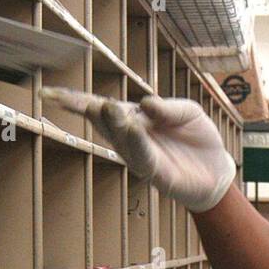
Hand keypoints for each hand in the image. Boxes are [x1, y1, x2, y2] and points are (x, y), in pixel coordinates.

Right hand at [42, 88, 236, 210]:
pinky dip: (136, 142)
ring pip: (120, 140)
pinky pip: (143, 157)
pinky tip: (130, 128)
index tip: (50, 93)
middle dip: (85, 111)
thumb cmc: (198, 138)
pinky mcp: (157, 174)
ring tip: (106, 107)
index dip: (75, 101)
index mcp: (133, 119)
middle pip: (102, 123)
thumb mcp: (188, 112)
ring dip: (112, 123)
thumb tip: (145, 103)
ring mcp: (141, 157)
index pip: (100, 108)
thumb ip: (168, 108)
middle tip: (74, 98)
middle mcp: (131, 139)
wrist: (218, 170)